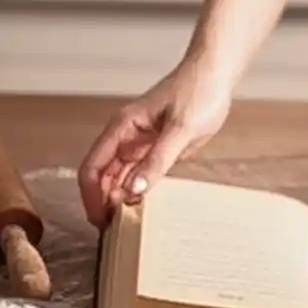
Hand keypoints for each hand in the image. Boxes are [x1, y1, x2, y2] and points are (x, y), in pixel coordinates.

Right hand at [78, 64, 231, 226]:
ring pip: (119, 177)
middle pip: (102, 176)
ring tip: (125, 226)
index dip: (91, 197)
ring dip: (118, 199)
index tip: (100, 222)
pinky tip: (141, 207)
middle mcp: (125, 136)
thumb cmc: (198, 93)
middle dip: (102, 203)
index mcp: (122, 129)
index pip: (92, 168)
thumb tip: (132, 191)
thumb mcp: (181, 130)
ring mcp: (140, 142)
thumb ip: (157, 160)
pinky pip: (139, 173)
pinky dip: (136, 190)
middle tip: (114, 233)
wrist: (215, 75)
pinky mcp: (156, 147)